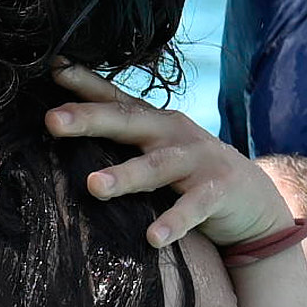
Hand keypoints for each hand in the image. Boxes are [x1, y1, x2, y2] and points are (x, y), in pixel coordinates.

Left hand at [45, 71, 292, 253]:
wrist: (253, 197)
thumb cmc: (188, 170)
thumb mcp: (156, 146)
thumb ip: (120, 139)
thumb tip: (58, 130)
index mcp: (153, 121)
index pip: (114, 97)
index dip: (84, 83)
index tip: (53, 69)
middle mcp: (172, 133)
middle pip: (128, 122)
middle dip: (90, 120)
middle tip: (53, 121)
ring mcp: (197, 160)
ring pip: (156, 166)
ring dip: (125, 175)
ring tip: (94, 186)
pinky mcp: (217, 191)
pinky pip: (192, 207)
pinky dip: (173, 222)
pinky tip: (153, 237)